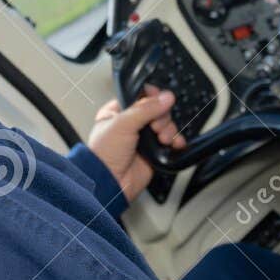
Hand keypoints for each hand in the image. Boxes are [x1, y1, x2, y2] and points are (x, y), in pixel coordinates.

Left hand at [86, 85, 186, 203]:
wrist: (108, 183)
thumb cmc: (103, 154)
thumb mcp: (122, 124)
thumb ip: (146, 108)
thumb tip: (165, 97)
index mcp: (118, 112)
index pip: (139, 96)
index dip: (151, 96)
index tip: (159, 98)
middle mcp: (131, 124)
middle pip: (157, 109)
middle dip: (161, 117)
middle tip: (155, 126)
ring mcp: (143, 138)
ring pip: (165, 125)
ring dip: (169, 129)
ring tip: (162, 138)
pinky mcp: (153, 152)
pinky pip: (170, 142)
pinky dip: (176, 141)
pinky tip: (175, 143)